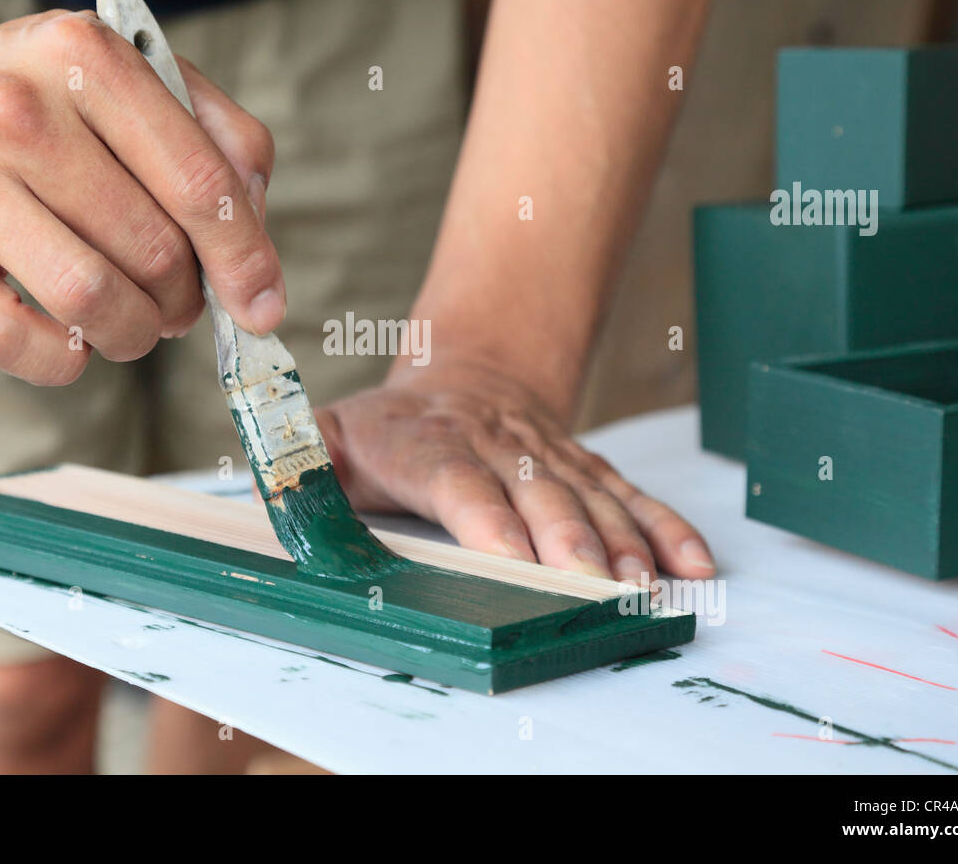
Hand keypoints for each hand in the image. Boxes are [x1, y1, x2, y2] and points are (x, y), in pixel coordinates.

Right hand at [0, 4, 281, 384]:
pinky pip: (6, 339)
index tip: (263, 305)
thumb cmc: (33, 90)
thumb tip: (256, 230)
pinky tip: (75, 343)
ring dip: (134, 333)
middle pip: (152, 249)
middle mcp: (16, 110)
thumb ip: (216, 136)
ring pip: (89, 297)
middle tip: (181, 305)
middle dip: (186, 300)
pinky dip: (60, 361)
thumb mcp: (128, 75)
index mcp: (86, 58)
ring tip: (136, 323)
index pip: (197, 182)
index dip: (244, 259)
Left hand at [317, 357, 714, 582]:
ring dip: (623, 542)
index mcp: (428, 444)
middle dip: (569, 541)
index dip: (489, 519)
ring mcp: (548, 454)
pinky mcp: (584, 465)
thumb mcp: (327, 435)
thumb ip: (297, 463)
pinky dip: (664, 526)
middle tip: (596, 586)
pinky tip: (693, 562)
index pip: (460, 481)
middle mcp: (496, 446)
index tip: (514, 557)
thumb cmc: (389, 425)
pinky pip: (630, 493)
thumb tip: (264, 487)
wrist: (466, 371)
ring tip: (647, 587)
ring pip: (591, 496)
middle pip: (538, 494)